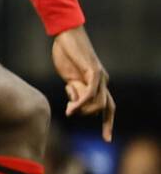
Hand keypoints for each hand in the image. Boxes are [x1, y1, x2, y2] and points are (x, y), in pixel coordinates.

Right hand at [51, 26, 114, 141]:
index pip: (108, 107)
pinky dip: (81, 102)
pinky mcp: (93, 71)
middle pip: (106, 107)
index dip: (108, 123)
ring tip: (69, 109)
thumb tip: (75, 106)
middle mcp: (103, 81)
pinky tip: (71, 107)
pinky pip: (90, 93)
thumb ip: (74, 90)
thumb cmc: (65, 53)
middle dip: (96, 118)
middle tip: (83, 121)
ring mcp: (100, 76)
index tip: (106, 139)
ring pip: (98, 103)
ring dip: (83, 110)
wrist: (65, 34)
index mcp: (98, 83)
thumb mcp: (68, 76)